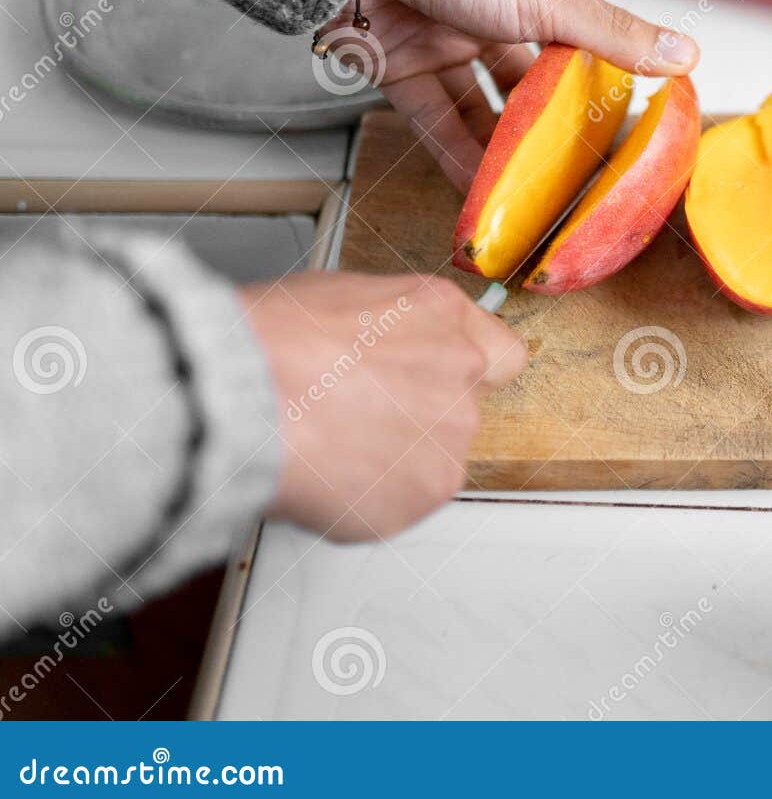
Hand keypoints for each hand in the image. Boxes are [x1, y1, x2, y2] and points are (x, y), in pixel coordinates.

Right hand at [242, 271, 526, 540]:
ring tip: (334, 449)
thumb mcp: (340, 297)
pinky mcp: (430, 489)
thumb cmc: (270, 343)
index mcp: (443, 314)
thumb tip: (382, 346)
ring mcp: (452, 434)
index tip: (440, 384)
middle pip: (464, 409)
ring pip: (435, 458)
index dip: (468, 374)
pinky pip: (407, 500)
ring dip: (397, 461)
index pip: (501, 354)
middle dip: (421, 419)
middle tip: (363, 421)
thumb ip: (390, 329)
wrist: (242, 397)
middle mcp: (462, 371)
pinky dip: (374, 500)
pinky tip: (331, 477)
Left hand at [320, 0, 699, 191]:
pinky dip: (454, 157)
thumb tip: (688, 54)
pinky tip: (480, 192)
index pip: (574, 49)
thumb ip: (611, 33)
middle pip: (526, 87)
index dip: (596, 89)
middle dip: (548, 131)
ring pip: (480, 111)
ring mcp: (442, 48)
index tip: (619, 132)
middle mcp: (487, 21)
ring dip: (501, 153)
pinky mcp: (398, 73)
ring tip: (531, 198)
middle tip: (575, 177)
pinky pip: (434, 124)